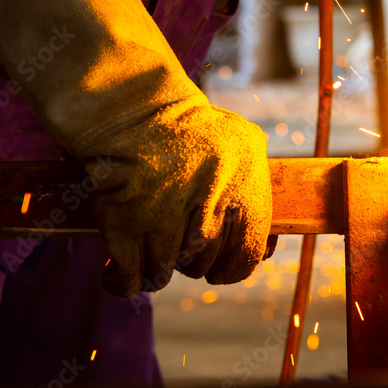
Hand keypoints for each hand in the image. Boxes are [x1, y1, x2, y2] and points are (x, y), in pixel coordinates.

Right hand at [0, 0, 273, 296]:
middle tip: (175, 236)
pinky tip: (120, 271)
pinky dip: (124, 280)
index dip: (230, 267)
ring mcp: (167, 219)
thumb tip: (267, 247)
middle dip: (189, 259)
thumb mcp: (244, 144)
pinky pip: (132, 278)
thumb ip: (257, 190)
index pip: (247, 257)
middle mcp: (210, 208)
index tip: (217, 267)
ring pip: (164, 273)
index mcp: (245, 189)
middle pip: (201, 266)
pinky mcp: (126, 224)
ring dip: (155, 266)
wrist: (135, 107)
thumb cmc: (191, 125)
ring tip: (148, 243)